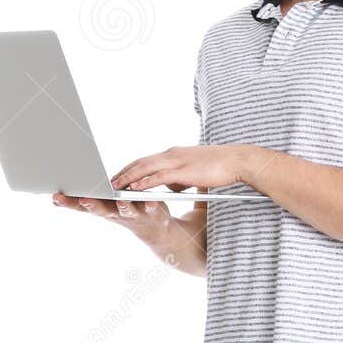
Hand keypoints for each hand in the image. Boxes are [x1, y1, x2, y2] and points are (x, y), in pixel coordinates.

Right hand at [52, 191, 171, 233]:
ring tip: (120, 202)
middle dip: (93, 206)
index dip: (68, 203)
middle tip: (85, 200)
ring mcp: (133, 214)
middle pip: (102, 211)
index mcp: (102, 208)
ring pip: (126, 211)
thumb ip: (83, 202)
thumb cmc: (123, 211)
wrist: (155, 230)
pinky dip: (150, 205)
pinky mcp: (151, 212)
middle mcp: (115, 213)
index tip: (55, 197)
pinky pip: (150, 209)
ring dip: (123, 207)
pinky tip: (150, 201)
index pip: (81, 206)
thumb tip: (55, 197)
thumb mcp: (102, 206)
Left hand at [110, 144, 245, 193]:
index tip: (115, 176)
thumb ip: (179, 178)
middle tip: (105, 181)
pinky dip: (145, 182)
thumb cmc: (218, 167)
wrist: (237, 160)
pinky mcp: (184, 171)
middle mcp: (171, 155)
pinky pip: (159, 177)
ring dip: (127, 177)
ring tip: (113, 185)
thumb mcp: (193, 173)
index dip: (129, 168)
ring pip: (145, 168)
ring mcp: (176, 162)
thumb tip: (170, 186)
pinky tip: (134, 188)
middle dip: (122, 172)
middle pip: (140, 162)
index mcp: (173, 155)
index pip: (145, 161)